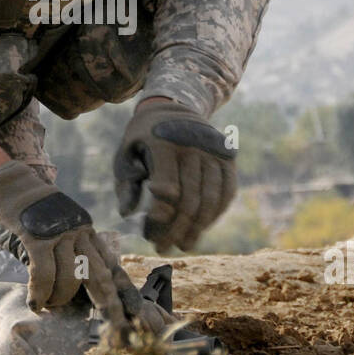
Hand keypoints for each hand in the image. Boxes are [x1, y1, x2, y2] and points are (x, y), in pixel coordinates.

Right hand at [0, 160, 138, 328]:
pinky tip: (34, 303)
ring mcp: (58, 233)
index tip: (139, 316)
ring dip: (59, 299)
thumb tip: (72, 294)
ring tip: (48, 305)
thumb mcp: (55, 232)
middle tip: (115, 331)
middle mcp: (79, 231)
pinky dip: (39, 293)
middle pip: (100, 275)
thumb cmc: (26, 214)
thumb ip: (66, 256)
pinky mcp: (35, 236)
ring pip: (71, 278)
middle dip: (109, 306)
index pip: (112, 265)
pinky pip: (43, 273)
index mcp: (87, 232)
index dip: (126, 293)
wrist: (2, 182)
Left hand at [114, 98, 236, 252]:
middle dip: (175, 229)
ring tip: (184, 244)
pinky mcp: (227, 156)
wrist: (174, 105)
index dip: (159, 215)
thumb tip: (128, 214)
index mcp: (163, 142)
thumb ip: (125, 182)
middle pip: (189, 199)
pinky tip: (202, 227)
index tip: (149, 234)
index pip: (166, 187)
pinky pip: (226, 192)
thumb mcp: (126, 152)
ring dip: (197, 228)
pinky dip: (215, 213)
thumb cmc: (143, 137)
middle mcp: (193, 145)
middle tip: (163, 248)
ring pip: (210, 199)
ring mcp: (213, 150)